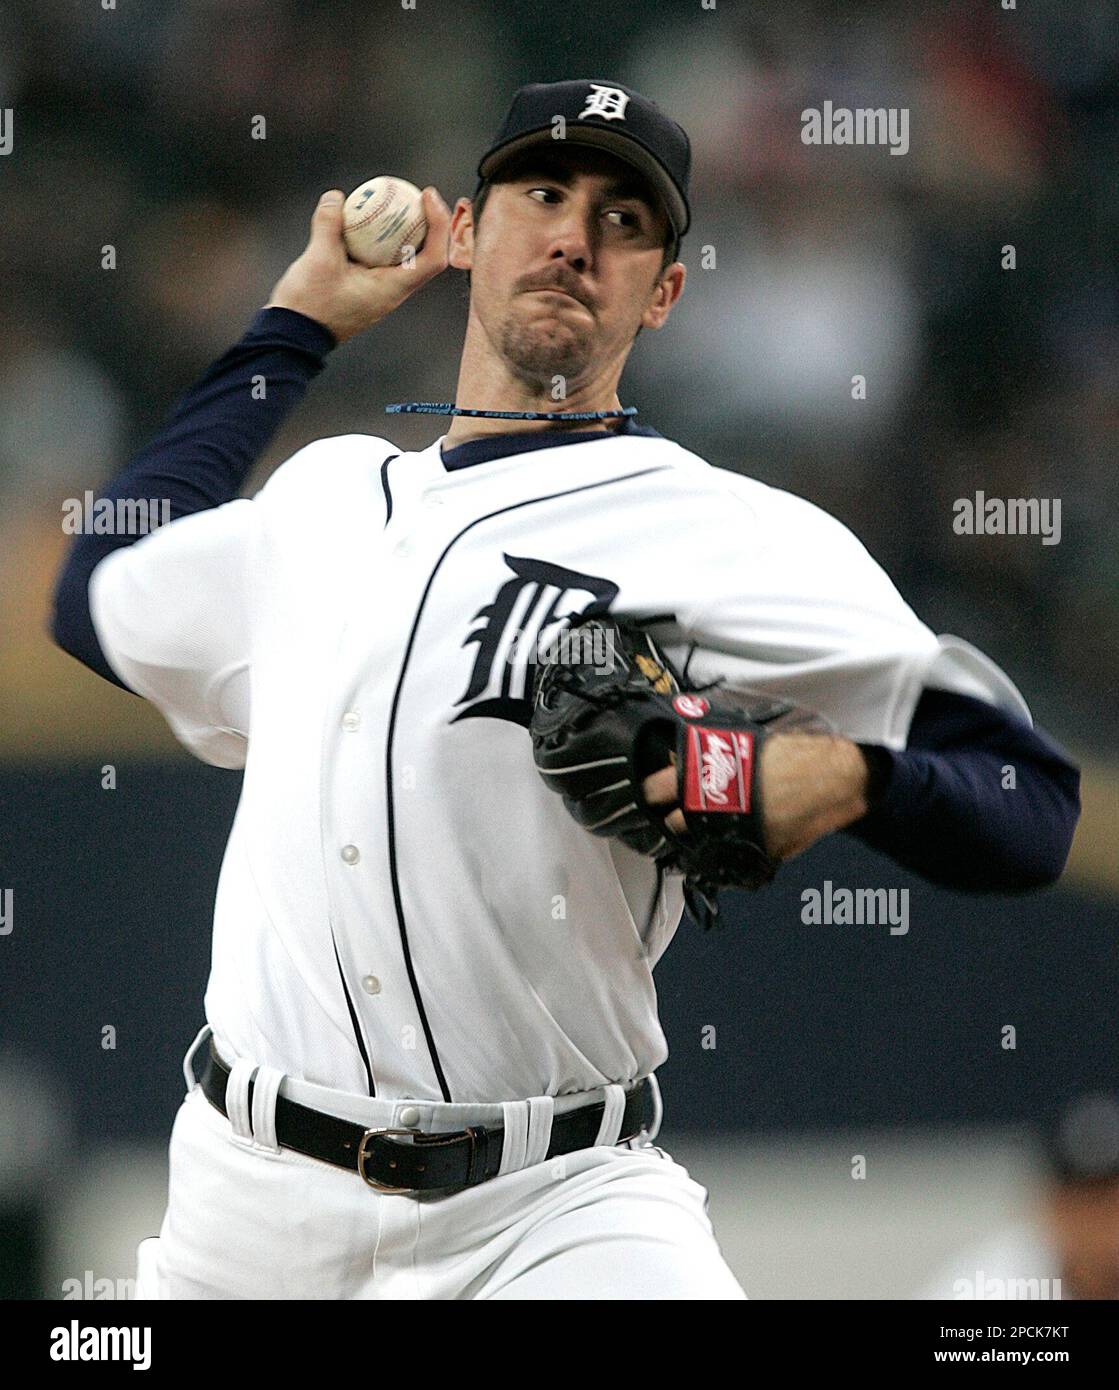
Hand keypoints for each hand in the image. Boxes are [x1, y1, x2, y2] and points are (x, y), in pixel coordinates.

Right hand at [265, 186, 450, 343]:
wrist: (293, 334)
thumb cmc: (310, 306)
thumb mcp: (318, 260)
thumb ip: (329, 225)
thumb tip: (336, 198)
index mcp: (393, 289)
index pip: (434, 258)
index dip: (439, 224)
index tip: (427, 196)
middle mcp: (393, 291)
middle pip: (425, 253)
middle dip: (427, 222)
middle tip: (415, 195)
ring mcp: (381, 291)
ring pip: (403, 255)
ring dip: (404, 229)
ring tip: (394, 202)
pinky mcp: (366, 287)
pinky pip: (381, 258)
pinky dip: (380, 237)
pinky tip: (366, 218)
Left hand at [642, 734, 870, 859]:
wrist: (838, 776)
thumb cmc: (799, 754)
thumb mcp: (749, 744)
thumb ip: (717, 757)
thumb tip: (694, 762)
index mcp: (713, 775)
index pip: (660, 788)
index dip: (652, 792)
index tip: (651, 794)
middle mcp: (720, 808)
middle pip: (676, 822)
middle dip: (677, 817)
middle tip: (683, 811)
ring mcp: (739, 834)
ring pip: (701, 843)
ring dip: (699, 836)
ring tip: (706, 827)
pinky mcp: (760, 852)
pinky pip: (733, 857)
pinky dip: (729, 851)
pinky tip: (733, 841)